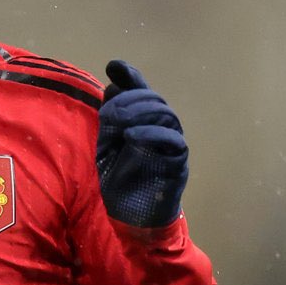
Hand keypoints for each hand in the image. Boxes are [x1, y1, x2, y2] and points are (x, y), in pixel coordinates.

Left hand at [96, 59, 188, 228]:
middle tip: (110, 110)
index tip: (113, 66)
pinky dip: (151, 134)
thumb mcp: (108, 146)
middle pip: (154, 100)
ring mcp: (172, 144)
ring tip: (118, 122)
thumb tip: (110, 85)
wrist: (133, 218)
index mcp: (145, 122)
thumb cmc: (121, 182)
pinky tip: (131, 136)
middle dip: (131, 98)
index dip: (131, 77)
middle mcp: (162, 128)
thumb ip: (110, 119)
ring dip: (140, 112)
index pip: (142, 92)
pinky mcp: (177, 162)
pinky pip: (173, 140)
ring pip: (165, 114)